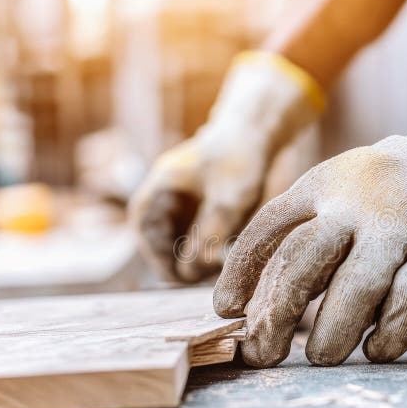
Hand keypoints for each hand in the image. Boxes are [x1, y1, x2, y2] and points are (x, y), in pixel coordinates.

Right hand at [129, 52, 322, 281]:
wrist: (259, 129)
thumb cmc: (241, 157)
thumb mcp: (229, 199)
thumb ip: (208, 234)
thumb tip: (188, 271)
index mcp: (162, 187)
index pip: (146, 230)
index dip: (159, 257)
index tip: (180, 277)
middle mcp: (167, 196)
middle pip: (161, 239)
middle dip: (179, 261)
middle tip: (204, 276)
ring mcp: (183, 201)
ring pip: (179, 240)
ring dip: (194, 256)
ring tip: (218, 265)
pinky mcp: (201, 206)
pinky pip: (196, 234)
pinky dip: (207, 246)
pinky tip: (226, 253)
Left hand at [214, 50, 406, 366]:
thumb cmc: (386, 189)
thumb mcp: (338, 189)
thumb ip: (304, 233)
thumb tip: (256, 303)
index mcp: (324, 185)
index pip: (269, 227)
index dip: (240, 271)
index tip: (224, 309)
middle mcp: (358, 203)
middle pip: (305, 260)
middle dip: (277, 314)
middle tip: (264, 353)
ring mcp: (401, 226)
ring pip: (358, 287)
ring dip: (333, 331)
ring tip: (320, 357)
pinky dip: (391, 333)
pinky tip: (375, 349)